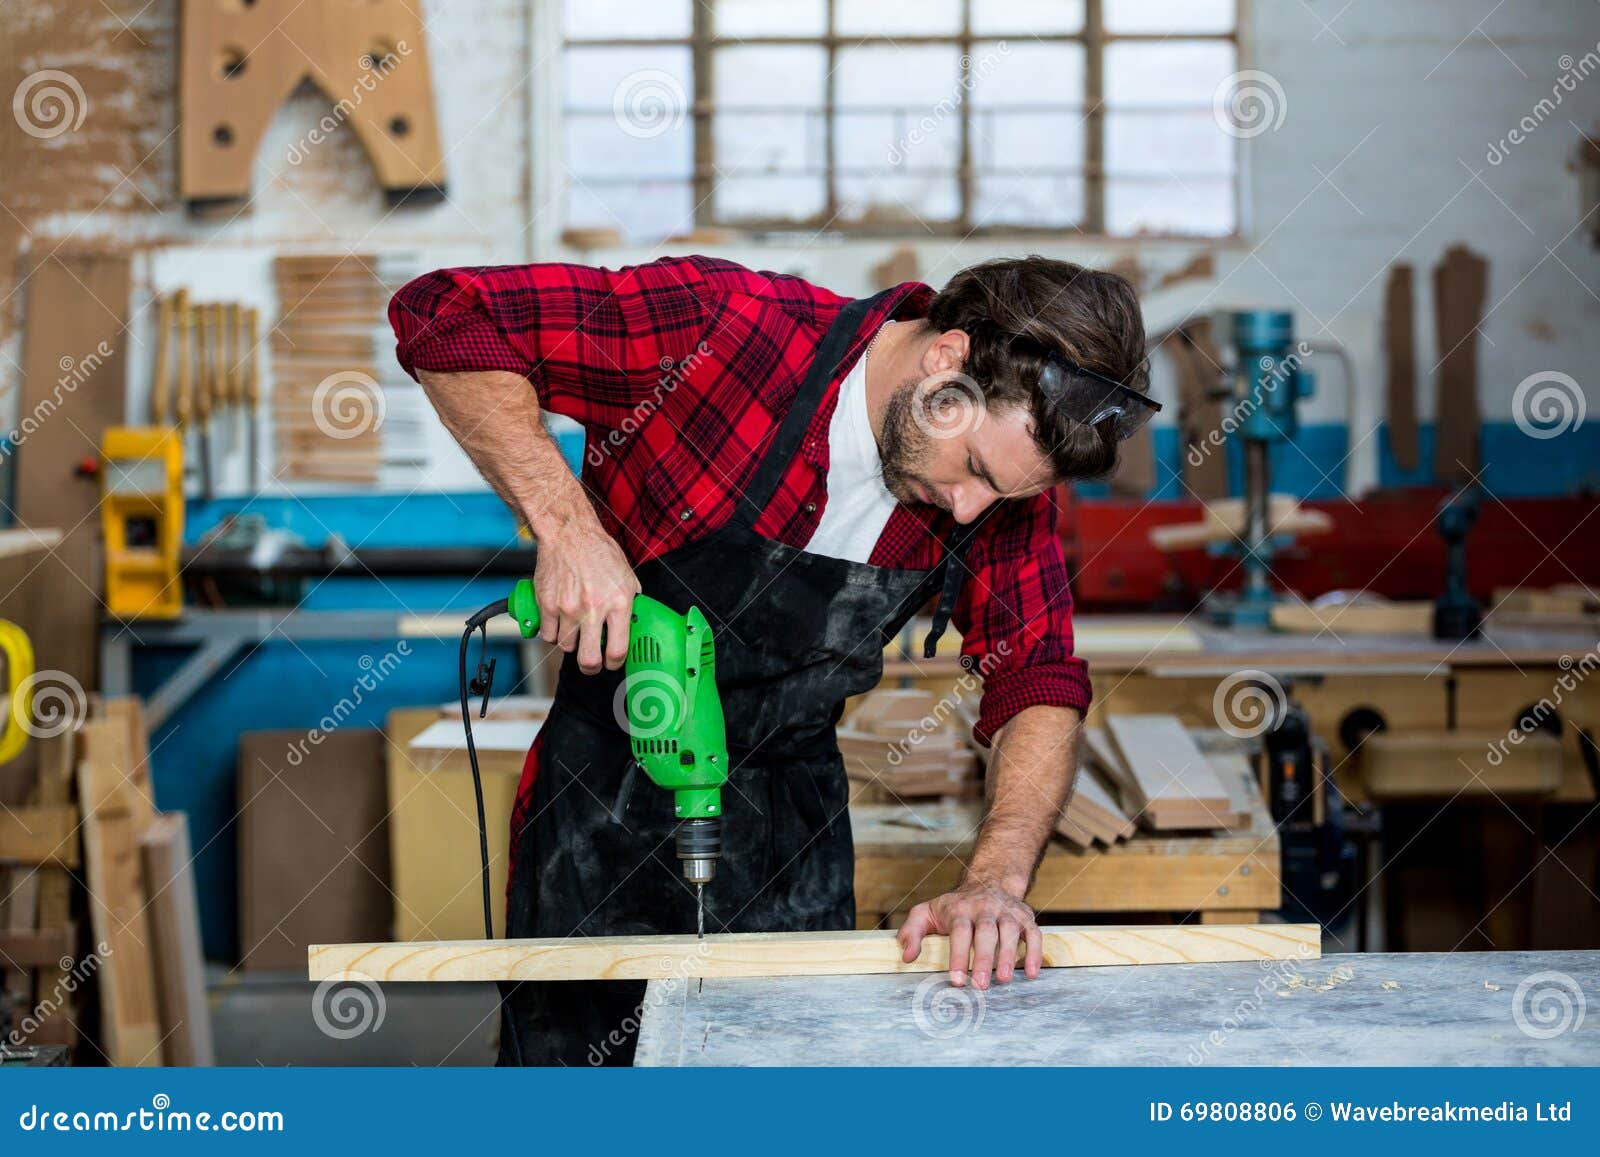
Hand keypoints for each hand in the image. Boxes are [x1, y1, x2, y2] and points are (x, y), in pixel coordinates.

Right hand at [533, 517, 639, 673]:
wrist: (569, 534)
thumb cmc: (598, 551)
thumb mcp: (626, 575)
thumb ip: (630, 600)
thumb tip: (635, 620)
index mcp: (618, 603)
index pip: (618, 650)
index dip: (615, 663)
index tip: (612, 662)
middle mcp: (594, 609)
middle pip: (589, 660)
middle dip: (592, 667)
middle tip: (593, 663)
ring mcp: (568, 608)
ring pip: (567, 647)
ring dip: (572, 643)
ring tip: (576, 630)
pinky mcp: (547, 605)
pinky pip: (548, 634)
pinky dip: (554, 633)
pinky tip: (560, 623)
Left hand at [896, 882, 1041, 989]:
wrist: (988, 880)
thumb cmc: (954, 906)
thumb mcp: (927, 912)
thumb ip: (912, 932)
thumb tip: (908, 957)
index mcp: (960, 909)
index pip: (960, 931)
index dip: (958, 955)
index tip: (956, 980)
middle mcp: (985, 908)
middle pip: (986, 931)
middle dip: (983, 958)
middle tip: (980, 985)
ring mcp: (1007, 911)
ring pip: (1011, 930)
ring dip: (1009, 955)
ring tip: (1004, 979)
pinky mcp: (1025, 916)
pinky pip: (1034, 932)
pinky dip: (1035, 952)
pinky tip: (1032, 972)